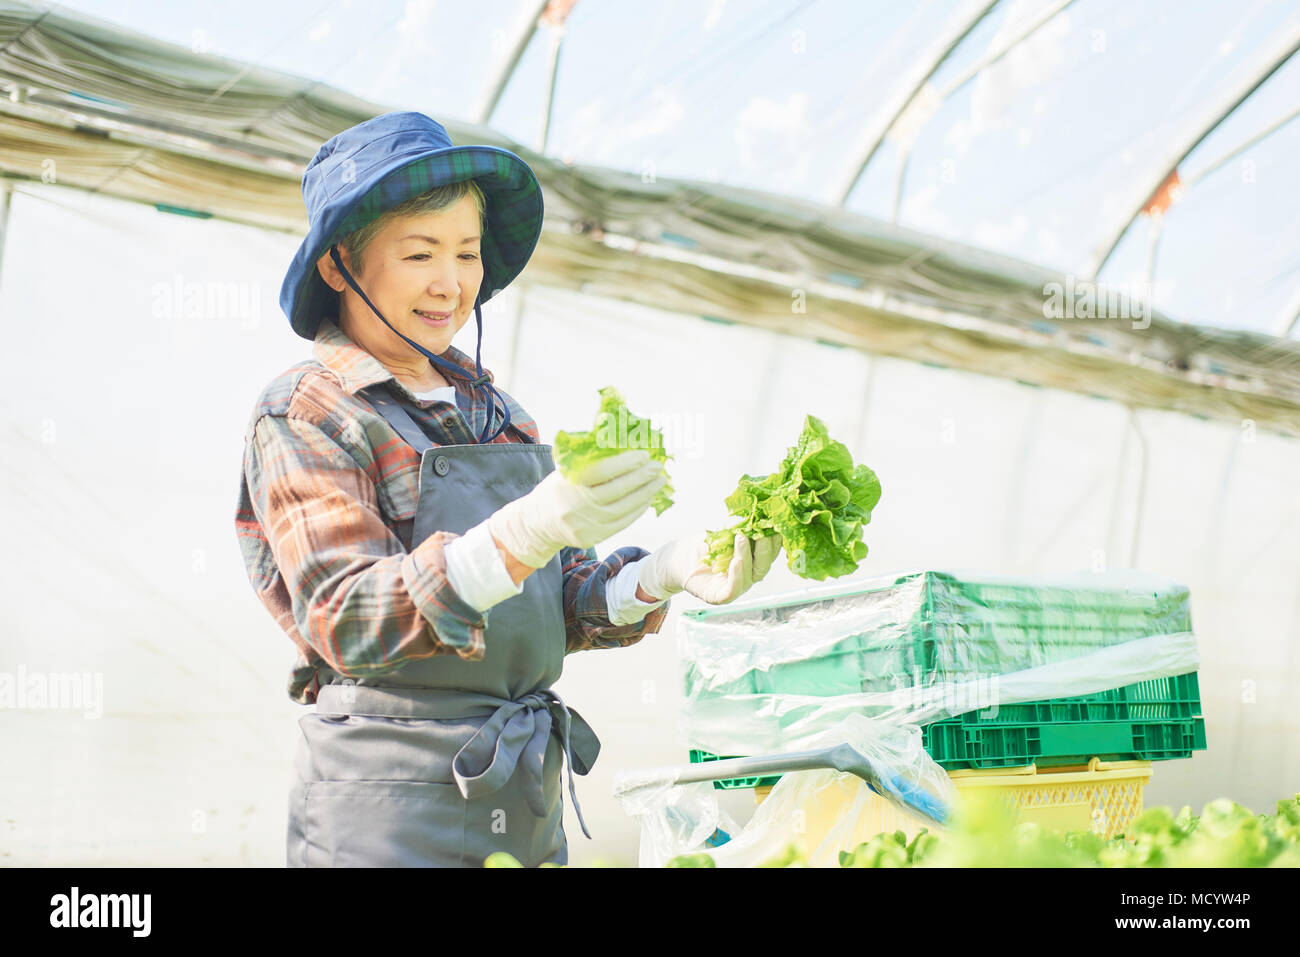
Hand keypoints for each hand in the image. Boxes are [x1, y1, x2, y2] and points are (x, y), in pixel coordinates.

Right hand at [488, 449, 666, 567]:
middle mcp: (577, 505)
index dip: (626, 462)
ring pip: (624, 507)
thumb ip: (590, 461)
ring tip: (658, 481)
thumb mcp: (566, 471)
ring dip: (645, 493)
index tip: (644, 455)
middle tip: (657, 467)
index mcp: (568, 483)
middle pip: (617, 489)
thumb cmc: (557, 490)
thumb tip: (624, 446)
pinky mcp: (593, 537)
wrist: (537, 524)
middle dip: (641, 477)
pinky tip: (647, 499)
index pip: (603, 470)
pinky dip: (637, 510)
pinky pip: (622, 522)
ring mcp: (586, 524)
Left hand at [638, 531, 780, 604]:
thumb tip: (759, 507)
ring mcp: (737, 587)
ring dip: (747, 556)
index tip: (775, 524)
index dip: (774, 540)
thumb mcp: (726, 532)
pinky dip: (736, 575)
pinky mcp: (722, 596)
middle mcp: (749, 575)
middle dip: (766, 549)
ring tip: (741, 538)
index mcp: (754, 560)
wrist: (681, 558)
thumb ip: (742, 525)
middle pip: (764, 565)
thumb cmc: (706, 544)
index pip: (770, 552)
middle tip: (764, 533)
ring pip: (750, 575)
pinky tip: (736, 561)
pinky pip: (734, 589)